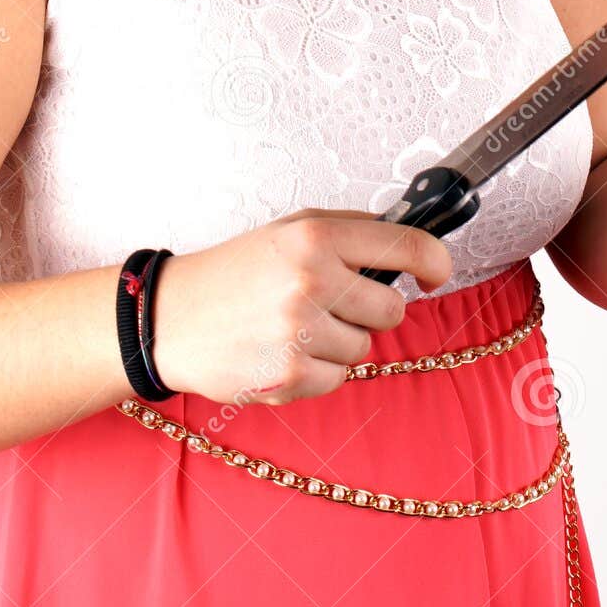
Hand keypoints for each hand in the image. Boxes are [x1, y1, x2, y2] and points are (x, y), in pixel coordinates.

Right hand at [151, 207, 451, 405]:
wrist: (170, 317)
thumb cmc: (234, 272)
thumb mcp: (289, 229)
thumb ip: (348, 229)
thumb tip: (406, 236)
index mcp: (315, 237)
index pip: (405, 245)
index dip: (435, 261)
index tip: (436, 273)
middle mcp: (311, 280)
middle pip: (391, 308)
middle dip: (369, 308)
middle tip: (329, 301)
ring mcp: (301, 331)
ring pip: (366, 347)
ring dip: (340, 341)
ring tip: (296, 326)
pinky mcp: (291, 375)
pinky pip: (339, 377)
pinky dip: (318, 369)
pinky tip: (283, 350)